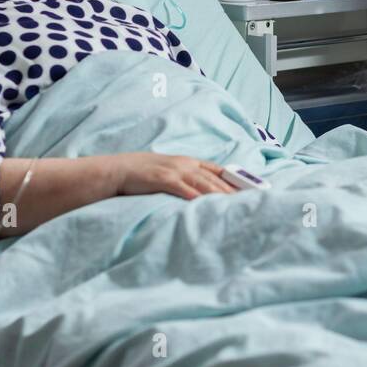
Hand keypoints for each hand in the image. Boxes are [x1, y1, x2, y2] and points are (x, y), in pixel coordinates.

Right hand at [113, 153, 237, 198]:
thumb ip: (185, 178)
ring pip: (202, 183)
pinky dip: (195, 196)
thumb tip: (201, 193)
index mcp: (187, 161)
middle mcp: (184, 164)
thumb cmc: (143, 174)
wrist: (118, 170)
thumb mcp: (168, 171)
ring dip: (219, 194)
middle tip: (247, 201)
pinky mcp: (163, 180)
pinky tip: (205, 204)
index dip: (232, 179)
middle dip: (231, 189)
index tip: (247, 188)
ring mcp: (174, 171)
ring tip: (233, 204)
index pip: (216, 169)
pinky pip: (183, 189)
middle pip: (213, 178)